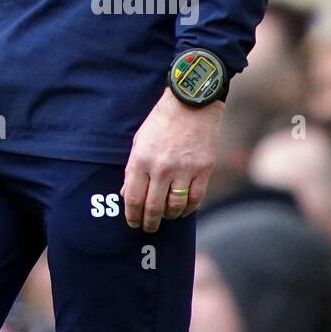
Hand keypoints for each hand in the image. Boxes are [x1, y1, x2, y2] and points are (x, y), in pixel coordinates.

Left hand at [123, 87, 223, 232]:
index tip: (133, 223)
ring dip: (168, 216)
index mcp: (141, 160)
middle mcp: (161, 168)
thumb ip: (133, 168)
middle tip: (148, 227)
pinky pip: (194, 199)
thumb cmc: (161, 121)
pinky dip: (187, 209)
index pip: (133, 198)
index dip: (132, 215)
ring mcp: (183, 171)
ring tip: (165, 217)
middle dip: (149, 222)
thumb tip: (127, 193)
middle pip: (153, 207)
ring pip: (174, 207)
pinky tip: (182, 210)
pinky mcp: (203, 171)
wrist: (191, 104)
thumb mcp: (139, 141)